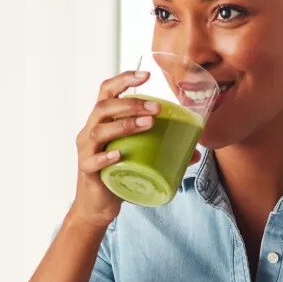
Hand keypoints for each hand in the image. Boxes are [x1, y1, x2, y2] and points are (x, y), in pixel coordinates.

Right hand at [70, 70, 198, 226]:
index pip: (106, 92)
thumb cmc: (119, 175)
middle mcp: (89, 131)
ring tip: (148, 124)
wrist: (98, 206)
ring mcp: (86, 151)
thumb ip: (164, 152)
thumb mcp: (140, 158)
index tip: (147, 75)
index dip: (123, 79)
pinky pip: (93, 161)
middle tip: (157, 108)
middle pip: (104, 107)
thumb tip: (196, 151)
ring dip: (124, 125)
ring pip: (99, 131)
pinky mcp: (87, 172)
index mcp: (101, 122)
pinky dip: (106, 157)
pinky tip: (119, 155)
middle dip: (131, 104)